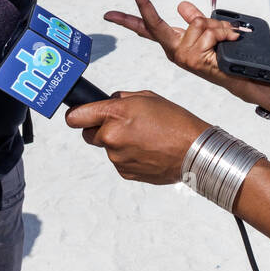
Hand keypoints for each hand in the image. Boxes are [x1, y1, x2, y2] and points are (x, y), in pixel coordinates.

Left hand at [65, 90, 211, 184]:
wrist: (194, 151)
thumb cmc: (175, 120)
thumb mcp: (147, 98)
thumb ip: (121, 99)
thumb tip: (108, 102)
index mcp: (115, 114)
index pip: (75, 117)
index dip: (77, 115)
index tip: (80, 115)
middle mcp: (111, 137)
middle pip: (87, 134)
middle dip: (99, 129)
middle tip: (122, 125)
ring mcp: (117, 158)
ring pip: (107, 148)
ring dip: (118, 143)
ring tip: (144, 138)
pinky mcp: (125, 172)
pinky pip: (119, 161)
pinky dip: (129, 156)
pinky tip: (148, 151)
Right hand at [104, 0, 238, 87]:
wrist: (238, 77)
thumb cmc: (222, 56)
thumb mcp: (205, 33)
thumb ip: (192, 19)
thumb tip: (181, 5)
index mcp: (173, 42)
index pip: (148, 29)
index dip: (127, 20)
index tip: (109, 14)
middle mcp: (173, 51)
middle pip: (153, 23)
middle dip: (143, 3)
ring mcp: (182, 56)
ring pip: (198, 22)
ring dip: (217, 26)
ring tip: (226, 37)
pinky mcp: (194, 58)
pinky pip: (210, 32)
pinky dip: (224, 33)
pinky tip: (229, 41)